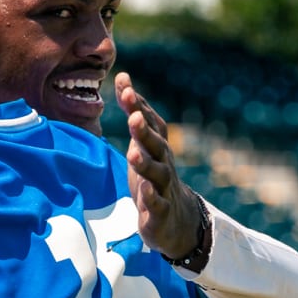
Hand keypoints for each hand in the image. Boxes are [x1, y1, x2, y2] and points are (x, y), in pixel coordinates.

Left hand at [115, 72, 204, 260]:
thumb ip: (133, 112)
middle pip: (154, 144)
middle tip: (132, 116)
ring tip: (133, 152)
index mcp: (156, 145)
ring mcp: (162, 188)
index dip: (137, 103)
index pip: (148, 120)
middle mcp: (162, 162)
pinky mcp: (159, 212)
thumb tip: (123, 78)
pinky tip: (144, 190)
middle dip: (144, 130)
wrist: (175, 219)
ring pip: (156, 173)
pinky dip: (151, 197)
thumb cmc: (153, 174)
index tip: (124, 84)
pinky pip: (157, 204)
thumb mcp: (141, 142)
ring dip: (145, 163)